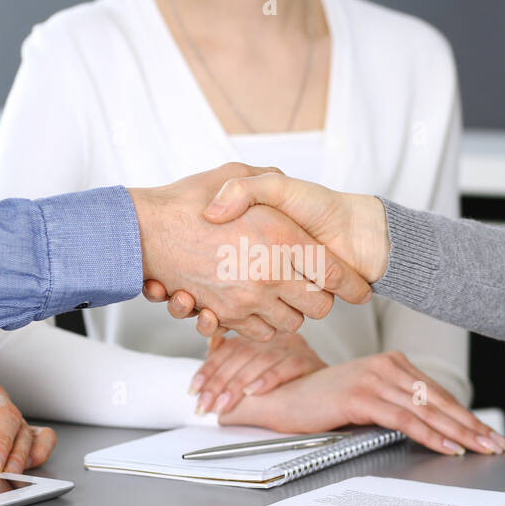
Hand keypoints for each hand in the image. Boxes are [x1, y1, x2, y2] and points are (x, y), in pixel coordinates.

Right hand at [130, 163, 372, 340]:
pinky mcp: (225, 314)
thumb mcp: (237, 173)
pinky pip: (260, 332)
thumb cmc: (188, 199)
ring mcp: (246, 298)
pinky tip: (260, 306)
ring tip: (286, 296)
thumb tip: (288, 189)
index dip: (354, 285)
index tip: (361, 289)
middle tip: (316, 288)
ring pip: (291, 323)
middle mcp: (269, 273)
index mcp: (282, 237)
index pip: (335, 273)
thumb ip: (270, 181)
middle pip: (318, 306)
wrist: (143, 230)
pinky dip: (265, 324)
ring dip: (293, 313)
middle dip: (321, 299)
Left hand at [191, 332, 326, 415]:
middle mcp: (278, 337)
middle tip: (206, 404)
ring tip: (224, 404)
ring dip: (237, 386)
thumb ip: (237, 357)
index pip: (228, 349)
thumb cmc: (299, 386)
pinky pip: (286, 367)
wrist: (342, 390)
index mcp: (264, 337)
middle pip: (240, 354)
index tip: (194, 390)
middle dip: (218, 383)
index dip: (209, 369)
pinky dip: (268, 380)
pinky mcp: (310, 361)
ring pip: (259, 361)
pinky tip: (254, 393)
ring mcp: (296, 347)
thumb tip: (211, 345)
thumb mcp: (263, 371)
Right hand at [218, 352, 504, 455]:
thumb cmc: (321, 403)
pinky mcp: (361, 396)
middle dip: (472, 425)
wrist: (282, 399)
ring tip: (481, 448)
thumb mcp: (366, 399)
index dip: (466, 414)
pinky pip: (404, 419)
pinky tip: (447, 446)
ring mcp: (374, 379)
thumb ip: (396, 404)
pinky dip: (430, 435)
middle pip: (439, 400)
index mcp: (391, 362)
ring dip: (459, 432)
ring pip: (427, 410)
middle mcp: (386, 365)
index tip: (488, 433)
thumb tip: (433, 427)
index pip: (437, 392)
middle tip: (497, 443)